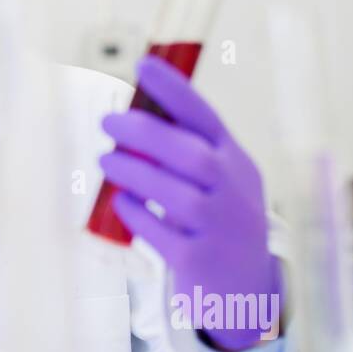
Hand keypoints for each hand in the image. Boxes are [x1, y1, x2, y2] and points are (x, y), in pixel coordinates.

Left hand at [100, 55, 280, 351]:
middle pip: (193, 155)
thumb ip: (187, 150)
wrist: (247, 287)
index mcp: (236, 161)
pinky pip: (164, 234)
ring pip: (177, 195)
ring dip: (135, 172)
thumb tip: (134, 114)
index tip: (143, 64)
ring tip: (106, 159)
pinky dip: (138, 214)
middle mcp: (234, 192)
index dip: (175, 90)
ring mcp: (220, 228)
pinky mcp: (199, 261)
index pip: (207, 118)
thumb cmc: (221, 219)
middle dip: (146, 133)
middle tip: (107, 121)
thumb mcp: (220, 178)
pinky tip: (120, 201)